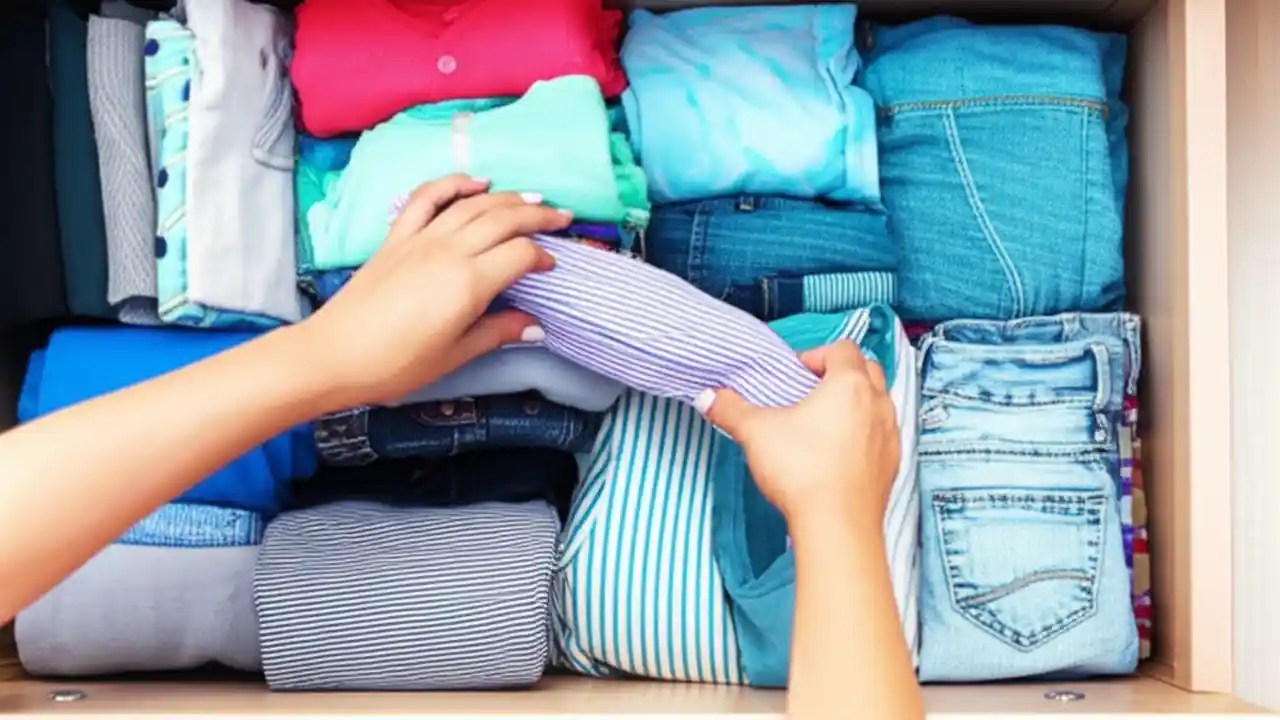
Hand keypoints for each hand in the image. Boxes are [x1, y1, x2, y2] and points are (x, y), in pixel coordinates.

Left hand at [294, 175, 571, 409]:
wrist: (335, 354)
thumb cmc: (396, 363)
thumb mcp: (455, 355)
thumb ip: (497, 332)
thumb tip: (535, 326)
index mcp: (468, 284)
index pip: (520, 254)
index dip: (542, 257)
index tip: (551, 268)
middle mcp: (448, 252)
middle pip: (503, 219)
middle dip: (538, 216)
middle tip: (562, 218)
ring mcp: (420, 239)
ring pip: (472, 204)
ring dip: (507, 197)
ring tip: (532, 199)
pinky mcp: (397, 237)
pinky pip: (427, 198)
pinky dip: (452, 184)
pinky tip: (475, 182)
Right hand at [699, 341, 899, 527]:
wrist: (837, 525)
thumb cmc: (802, 471)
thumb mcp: (756, 433)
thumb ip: (731, 409)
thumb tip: (708, 397)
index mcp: (849, 384)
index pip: (841, 349)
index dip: (816, 355)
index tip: (794, 374)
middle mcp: (877, 404)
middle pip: (867, 370)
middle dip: (842, 374)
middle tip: (812, 392)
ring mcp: (889, 435)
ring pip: (879, 403)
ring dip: (857, 404)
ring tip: (825, 423)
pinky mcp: (892, 464)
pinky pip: (882, 436)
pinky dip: (864, 434)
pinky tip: (838, 454)